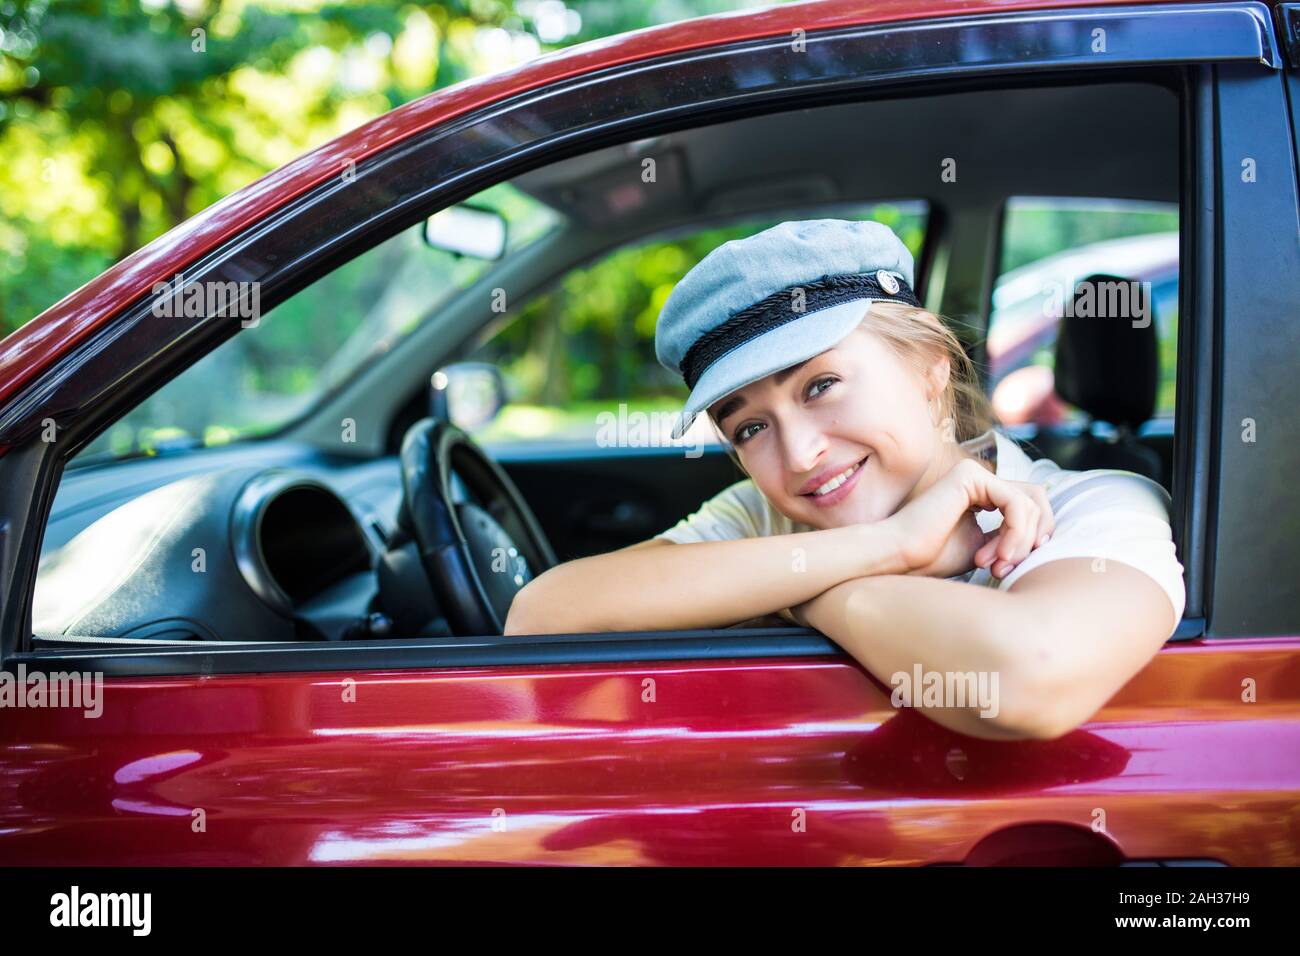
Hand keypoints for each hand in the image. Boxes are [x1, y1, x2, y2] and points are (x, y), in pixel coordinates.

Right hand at [884, 457, 1055, 579]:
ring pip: (1031, 501)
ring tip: (999, 563)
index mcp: (982, 495)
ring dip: (1022, 539)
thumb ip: (1009, 538)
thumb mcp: (984, 549)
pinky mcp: (971, 476)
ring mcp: (975, 474)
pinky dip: (1016, 532)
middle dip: (1034, 536)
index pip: (1029, 505)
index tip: (1014, 566)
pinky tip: (998, 553)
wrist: (899, 556)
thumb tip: (1043, 539)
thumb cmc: (931, 557)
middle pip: (1037, 498)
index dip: (1034, 535)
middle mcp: (979, 479)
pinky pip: (1016, 502)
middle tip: (1009, 566)